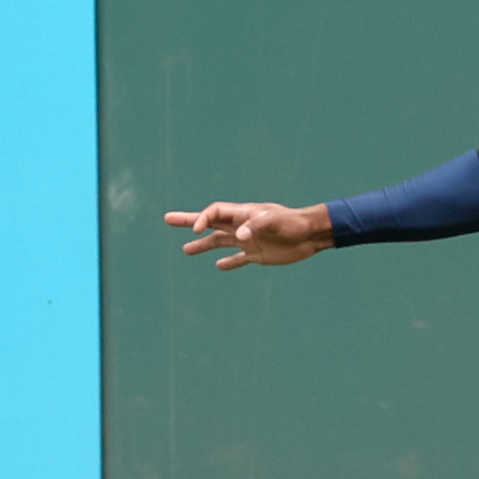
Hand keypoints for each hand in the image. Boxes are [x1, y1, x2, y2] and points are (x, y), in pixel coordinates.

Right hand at [164, 201, 333, 270]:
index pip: (215, 212)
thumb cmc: (294, 223)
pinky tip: (218, 266)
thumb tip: (240, 235)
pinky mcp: (257, 254)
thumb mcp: (275, 221)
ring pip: (220, 242)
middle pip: (210, 222)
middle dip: (189, 222)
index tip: (196, 231)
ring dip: (203, 245)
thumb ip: (256, 225)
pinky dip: (229, 263)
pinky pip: (238, 259)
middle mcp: (241, 226)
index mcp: (243, 214)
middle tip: (167, 219)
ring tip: (185, 250)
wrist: (311, 235)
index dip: (202, 219)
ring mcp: (248, 240)